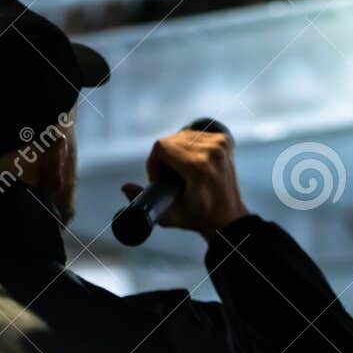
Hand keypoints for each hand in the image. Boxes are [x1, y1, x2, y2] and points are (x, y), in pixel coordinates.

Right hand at [121, 126, 249, 236]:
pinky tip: (192, 165)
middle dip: (163, 158)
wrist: (228, 217)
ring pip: (180, 136)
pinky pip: (194, 135)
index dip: (154, 163)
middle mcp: (212, 151)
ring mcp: (221, 143)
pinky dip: (187, 147)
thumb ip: (142, 201)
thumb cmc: (197, 218)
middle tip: (170, 179)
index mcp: (199, 167)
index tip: (160, 180)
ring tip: (181, 173)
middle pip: (169, 140)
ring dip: (175, 152)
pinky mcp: (225, 139)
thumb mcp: (168, 215)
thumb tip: (124, 187)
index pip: (162, 146)